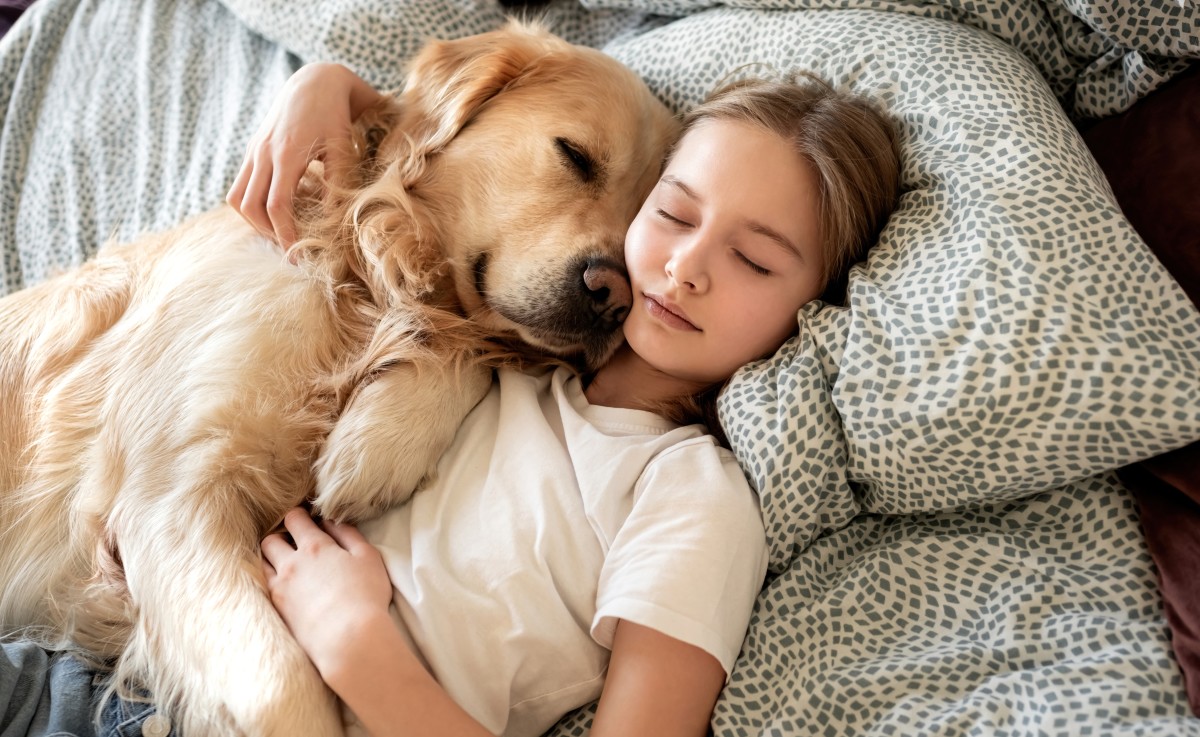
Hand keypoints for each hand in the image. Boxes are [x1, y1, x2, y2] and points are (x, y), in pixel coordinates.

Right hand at [227, 63, 377, 245]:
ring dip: (254, 221)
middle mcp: (263, 153)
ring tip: (278, 234)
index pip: (276, 206)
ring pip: (238, 198)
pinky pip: (240, 185)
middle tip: (289, 250)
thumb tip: (333, 222)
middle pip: (251, 207)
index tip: (297, 256)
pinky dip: (251, 204)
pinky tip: (275, 211)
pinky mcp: (252, 149)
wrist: (314, 81)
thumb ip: (337, 184)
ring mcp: (253, 150)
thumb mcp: (342, 149)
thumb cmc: (335, 115)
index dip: (284, 234)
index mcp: (287, 154)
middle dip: (267, 233)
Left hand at [261, 507, 392, 677]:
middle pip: (271, 540)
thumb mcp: (368, 557)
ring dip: (271, 558)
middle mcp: (291, 563)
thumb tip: (331, 522)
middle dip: (281, 537)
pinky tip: (284, 586)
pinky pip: (263, 586)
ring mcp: (280, 587)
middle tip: (294, 544)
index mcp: (315, 546)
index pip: (295, 519)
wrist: (348, 638)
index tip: (306, 520)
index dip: (299, 516)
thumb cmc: (365, 596)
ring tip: (286, 564)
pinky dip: (269, 579)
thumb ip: (348, 534)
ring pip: (262, 562)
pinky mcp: (277, 609)